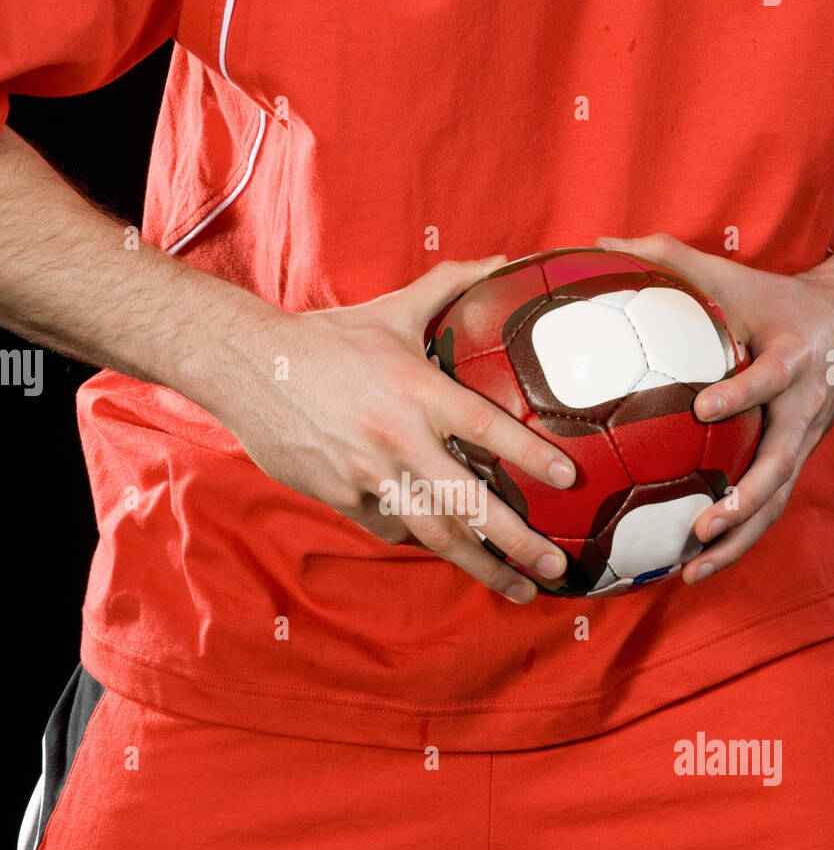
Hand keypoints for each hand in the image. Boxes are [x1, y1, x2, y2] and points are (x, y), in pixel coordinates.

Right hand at [200, 257, 576, 601]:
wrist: (247, 367)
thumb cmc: (327, 338)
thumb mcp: (392, 309)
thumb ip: (450, 285)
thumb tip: (505, 260)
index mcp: (415, 390)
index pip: (483, 426)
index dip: (529, 452)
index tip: (569, 477)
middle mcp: (396, 438)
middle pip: (466, 503)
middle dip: (516, 541)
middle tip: (557, 566)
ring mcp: (367, 474)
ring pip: (434, 533)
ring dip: (481, 565)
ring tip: (519, 589)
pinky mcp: (342, 496)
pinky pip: (393, 528)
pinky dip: (423, 539)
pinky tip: (452, 551)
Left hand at [596, 232, 833, 582]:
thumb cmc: (772, 300)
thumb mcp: (729, 276)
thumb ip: (667, 260)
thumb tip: (597, 241)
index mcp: (788, 359)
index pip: (767, 379)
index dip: (741, 394)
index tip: (705, 407)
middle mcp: (801, 410)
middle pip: (782, 464)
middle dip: (746, 499)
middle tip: (704, 524)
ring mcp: (801, 443)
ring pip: (776, 502)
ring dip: (738, 539)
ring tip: (692, 569)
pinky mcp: (793, 464)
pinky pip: (766, 510)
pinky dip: (734, 542)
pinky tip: (690, 568)